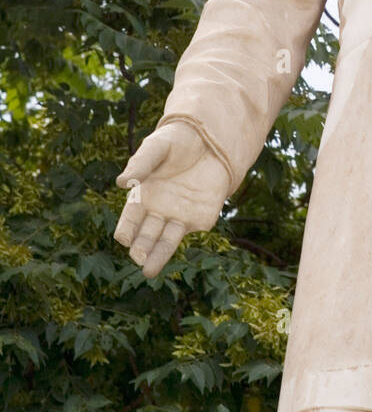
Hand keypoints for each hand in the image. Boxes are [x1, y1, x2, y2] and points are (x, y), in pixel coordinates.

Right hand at [114, 123, 230, 278]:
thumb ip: (141, 164)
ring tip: (149, 271)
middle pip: (146, 235)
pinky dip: (184, 239)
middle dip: (141, 247)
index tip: (123, 238)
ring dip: (158, 256)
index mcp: (142, 197)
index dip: (126, 229)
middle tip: (138, 257)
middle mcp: (159, 211)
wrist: (211, 140)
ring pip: (166, 242)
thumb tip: (121, 182)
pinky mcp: (202, 218)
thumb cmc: (176, 142)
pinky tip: (176, 243)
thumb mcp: (157, 147)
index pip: (130, 220)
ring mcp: (180, 217)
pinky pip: (192, 230)